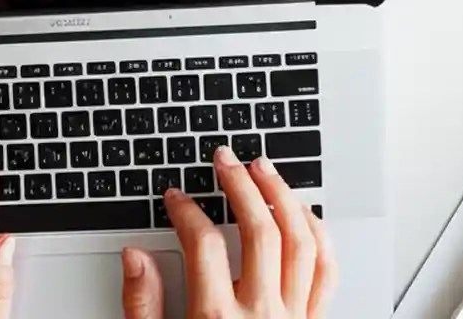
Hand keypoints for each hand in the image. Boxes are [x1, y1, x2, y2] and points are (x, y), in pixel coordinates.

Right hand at [122, 146, 337, 318]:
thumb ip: (143, 306)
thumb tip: (135, 256)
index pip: (203, 243)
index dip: (186, 210)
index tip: (175, 197)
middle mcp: (260, 318)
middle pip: (260, 230)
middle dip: (240, 185)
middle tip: (224, 160)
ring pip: (302, 243)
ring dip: (284, 197)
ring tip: (264, 170)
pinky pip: (327, 273)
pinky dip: (318, 236)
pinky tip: (303, 214)